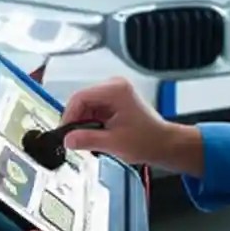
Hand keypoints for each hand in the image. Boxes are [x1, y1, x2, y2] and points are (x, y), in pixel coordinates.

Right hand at [61, 78, 202, 174]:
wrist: (164, 144)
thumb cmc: (148, 140)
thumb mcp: (113, 143)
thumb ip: (87, 140)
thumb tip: (67, 139)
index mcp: (115, 90)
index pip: (80, 97)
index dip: (69, 116)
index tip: (65, 132)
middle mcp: (115, 86)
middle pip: (82, 100)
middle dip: (76, 121)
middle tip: (73, 139)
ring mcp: (115, 92)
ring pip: (86, 106)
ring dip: (83, 123)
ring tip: (88, 140)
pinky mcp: (114, 100)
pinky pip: (94, 109)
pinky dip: (91, 122)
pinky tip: (95, 135)